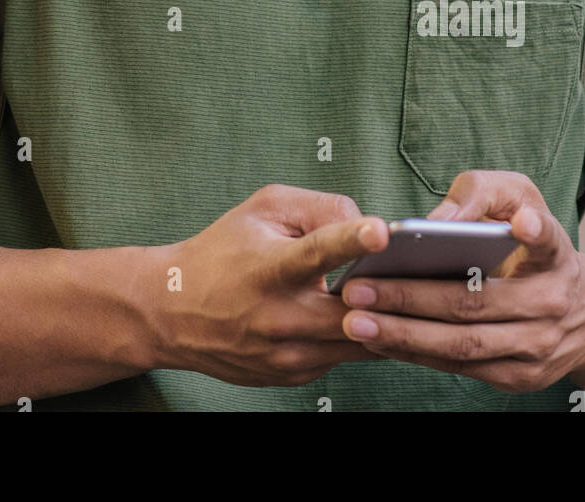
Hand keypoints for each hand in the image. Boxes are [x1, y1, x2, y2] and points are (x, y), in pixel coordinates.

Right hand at [155, 184, 395, 387]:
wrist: (173, 311)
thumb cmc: (221, 252)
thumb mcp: (262, 210)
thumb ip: (318, 209)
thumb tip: (367, 228)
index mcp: (271, 267)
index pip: (316, 250)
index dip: (351, 239)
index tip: (381, 231)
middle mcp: (280, 316)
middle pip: (355, 312)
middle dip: (386, 295)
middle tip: (411, 276)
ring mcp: (288, 354)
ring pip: (361, 341)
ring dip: (379, 319)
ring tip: (389, 295)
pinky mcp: (293, 375)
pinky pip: (344, 356)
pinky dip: (356, 336)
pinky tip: (351, 316)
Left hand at [336, 170, 584, 392]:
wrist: (583, 312)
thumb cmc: (531, 244)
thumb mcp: (518, 200)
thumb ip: (480, 194)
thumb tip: (435, 219)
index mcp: (555, 254)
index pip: (549, 240)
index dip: (535, 231)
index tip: (522, 223)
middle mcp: (551, 304)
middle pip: (476, 303)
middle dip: (412, 298)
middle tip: (359, 288)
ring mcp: (536, 347)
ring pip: (465, 344)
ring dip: (405, 335)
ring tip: (356, 320)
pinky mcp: (518, 376)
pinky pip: (461, 368)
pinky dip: (416, 354)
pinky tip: (378, 338)